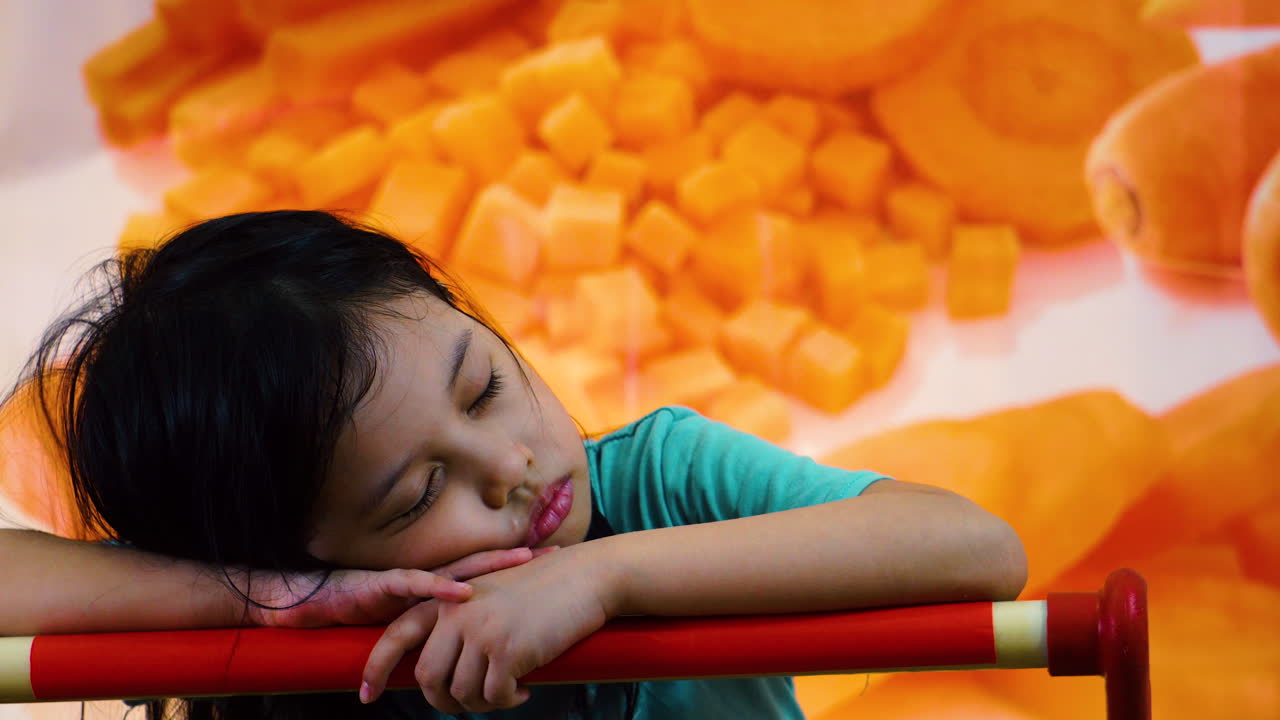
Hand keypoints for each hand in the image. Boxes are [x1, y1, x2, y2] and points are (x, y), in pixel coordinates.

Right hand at [245, 547, 542, 627]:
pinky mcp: (382, 588)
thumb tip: (469, 659)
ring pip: (456, 568)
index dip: (515, 571)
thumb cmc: (355, 617)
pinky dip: (440, 589)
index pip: (482, 576)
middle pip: (481, 565)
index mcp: (432, 589)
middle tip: (558, 552)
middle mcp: (424, 579)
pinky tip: (465, 592)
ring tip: (524, 561)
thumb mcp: (406, 632)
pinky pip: (415, 586)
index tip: (556, 563)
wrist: (306, 606)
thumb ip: (435, 639)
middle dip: (518, 560)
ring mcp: (405, 580)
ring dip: (491, 566)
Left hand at [360, 542, 617, 712]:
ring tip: (504, 693)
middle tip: (467, 703)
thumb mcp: (492, 595)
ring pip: (461, 693)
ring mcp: (481, 632)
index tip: (366, 695)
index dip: (376, 667)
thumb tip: (447, 667)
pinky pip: (493, 697)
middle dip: (443, 701)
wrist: (585, 577)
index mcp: (449, 598)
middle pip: (427, 677)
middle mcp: (457, 614)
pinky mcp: (507, 651)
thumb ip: (464, 620)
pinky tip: (524, 688)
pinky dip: (507, 701)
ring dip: (480, 704)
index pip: (397, 635)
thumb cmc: (545, 589)